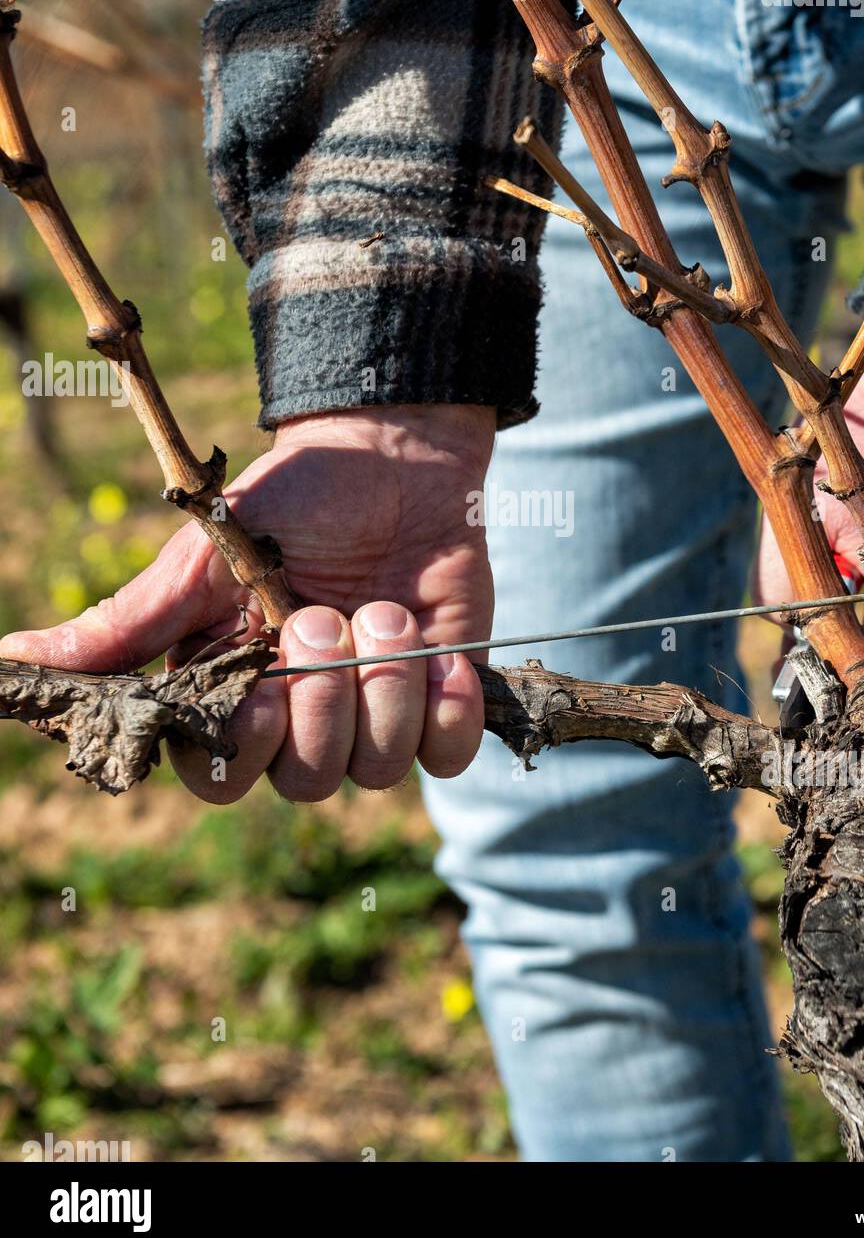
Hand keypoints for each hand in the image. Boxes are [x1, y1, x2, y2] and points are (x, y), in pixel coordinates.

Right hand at [0, 405, 495, 801]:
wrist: (391, 457)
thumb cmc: (288, 505)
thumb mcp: (199, 564)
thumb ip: (124, 624)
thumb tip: (6, 659)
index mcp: (235, 695)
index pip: (221, 775)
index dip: (241, 752)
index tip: (258, 695)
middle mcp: (302, 718)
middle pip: (302, 781)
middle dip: (316, 705)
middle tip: (320, 618)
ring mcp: (375, 712)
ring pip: (374, 769)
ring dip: (382, 691)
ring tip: (382, 612)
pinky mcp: (440, 699)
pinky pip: (446, 754)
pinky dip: (445, 711)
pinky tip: (438, 652)